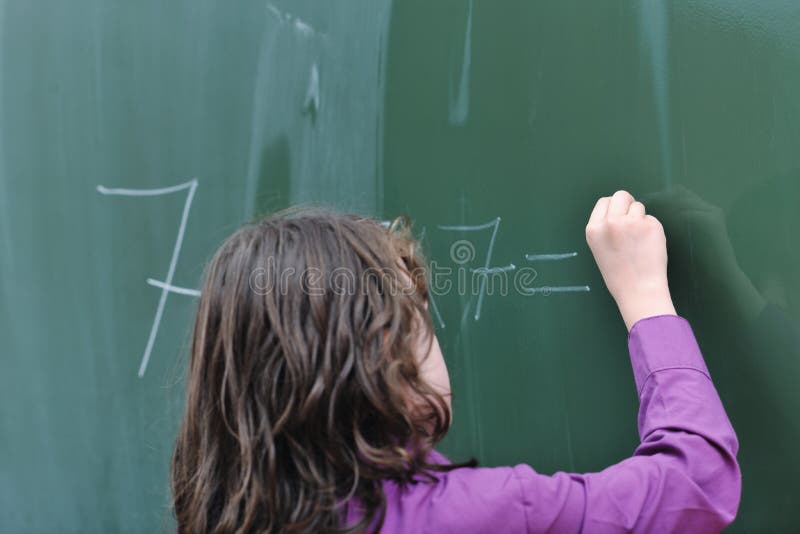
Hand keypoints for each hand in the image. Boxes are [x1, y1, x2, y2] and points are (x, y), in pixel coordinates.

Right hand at [585, 190, 676, 330]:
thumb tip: (619, 210)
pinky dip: (652, 229)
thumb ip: (604, 228)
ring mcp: (631, 223)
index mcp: (593, 229)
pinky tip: (649, 245)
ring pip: (638, 206)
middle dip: (627, 205)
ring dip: (640, 218)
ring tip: (639, 240)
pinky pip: (651, 219)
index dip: (613, 208)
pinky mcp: (650, 225)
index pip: (604, 201)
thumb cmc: (618, 274)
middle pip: (621, 196)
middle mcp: (610, 222)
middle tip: (632, 222)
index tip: (619, 219)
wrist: (638, 290)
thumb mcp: (599, 248)